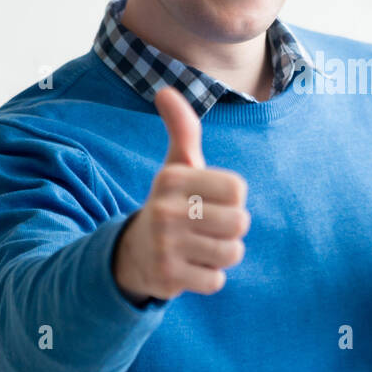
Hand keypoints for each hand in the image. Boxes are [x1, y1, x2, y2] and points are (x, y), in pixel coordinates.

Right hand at [113, 85, 250, 304]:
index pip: (238, 190)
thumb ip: (182, 129)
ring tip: (200, 247)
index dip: (232, 199)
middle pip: (239, 223)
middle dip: (230, 229)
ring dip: (222, 255)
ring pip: (231, 253)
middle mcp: (165, 209)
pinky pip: (216, 281)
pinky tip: (190, 267)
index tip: (210, 201)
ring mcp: (164, 245)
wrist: (132, 253)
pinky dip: (209, 278)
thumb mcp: (176, 166)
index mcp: (173, 178)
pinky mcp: (167, 277)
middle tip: (206, 228)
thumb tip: (164, 91)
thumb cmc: (170, 204)